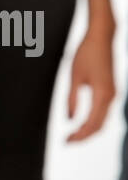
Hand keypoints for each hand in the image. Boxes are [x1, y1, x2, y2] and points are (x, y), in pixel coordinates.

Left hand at [66, 17, 116, 141]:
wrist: (101, 37)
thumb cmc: (86, 53)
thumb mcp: (74, 76)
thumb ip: (72, 99)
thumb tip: (70, 119)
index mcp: (102, 94)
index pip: (91, 124)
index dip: (79, 135)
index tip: (66, 141)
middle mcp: (111, 97)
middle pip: (99, 126)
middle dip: (84, 136)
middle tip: (68, 141)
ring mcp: (113, 94)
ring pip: (103, 120)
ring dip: (89, 130)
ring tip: (73, 134)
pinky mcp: (111, 90)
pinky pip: (104, 112)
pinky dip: (94, 120)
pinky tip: (82, 123)